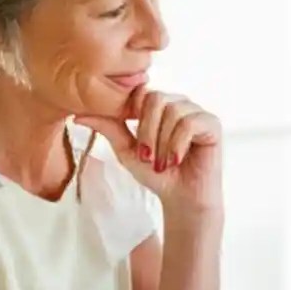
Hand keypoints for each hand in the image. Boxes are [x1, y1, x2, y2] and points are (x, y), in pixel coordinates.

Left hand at [75, 87, 222, 215]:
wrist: (181, 198)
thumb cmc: (156, 174)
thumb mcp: (126, 150)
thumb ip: (108, 128)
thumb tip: (78, 114)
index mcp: (159, 104)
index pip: (141, 91)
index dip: (134, 115)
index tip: (136, 144)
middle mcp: (178, 103)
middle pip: (156, 98)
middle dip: (147, 131)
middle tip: (146, 157)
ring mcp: (197, 111)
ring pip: (173, 111)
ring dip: (162, 142)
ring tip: (162, 163)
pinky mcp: (212, 124)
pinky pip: (190, 123)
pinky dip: (177, 144)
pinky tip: (175, 160)